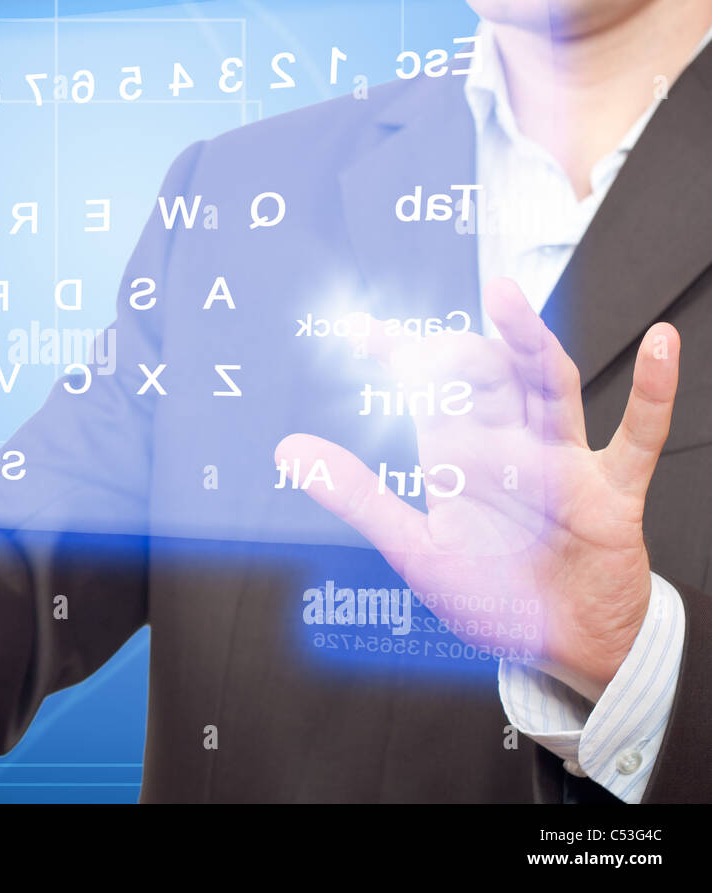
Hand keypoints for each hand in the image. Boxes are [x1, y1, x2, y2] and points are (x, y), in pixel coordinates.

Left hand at [277, 278, 678, 700]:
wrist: (559, 649)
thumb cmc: (492, 597)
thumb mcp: (415, 548)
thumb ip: (357, 496)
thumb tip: (288, 449)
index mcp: (459, 457)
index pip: (428, 390)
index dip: (399, 357)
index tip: (365, 331)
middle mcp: (509, 446)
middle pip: (486, 378)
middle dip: (457, 355)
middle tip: (426, 348)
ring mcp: (564, 462)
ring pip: (548, 387)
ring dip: (529, 342)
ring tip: (506, 300)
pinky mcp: (611, 491)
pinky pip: (637, 436)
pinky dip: (653, 391)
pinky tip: (662, 343)